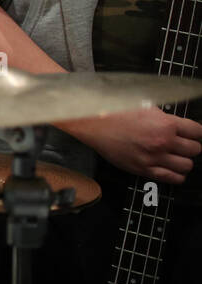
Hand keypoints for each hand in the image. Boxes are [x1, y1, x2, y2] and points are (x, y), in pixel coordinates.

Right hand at [58, 108, 200, 184]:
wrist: (93, 121)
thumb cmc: (115, 110)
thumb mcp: (146, 105)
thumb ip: (165, 117)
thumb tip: (178, 124)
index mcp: (166, 124)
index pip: (198, 132)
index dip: (196, 132)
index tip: (192, 133)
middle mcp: (163, 142)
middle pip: (195, 150)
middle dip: (191, 146)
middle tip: (182, 143)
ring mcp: (153, 158)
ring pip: (187, 165)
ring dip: (184, 160)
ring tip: (176, 156)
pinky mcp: (143, 169)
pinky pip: (172, 178)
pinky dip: (176, 175)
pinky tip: (171, 168)